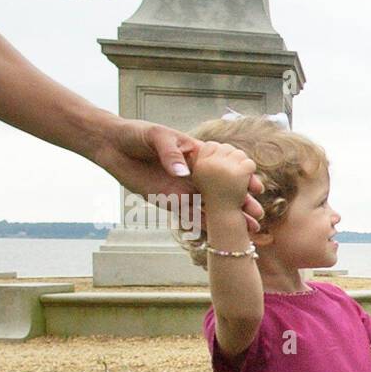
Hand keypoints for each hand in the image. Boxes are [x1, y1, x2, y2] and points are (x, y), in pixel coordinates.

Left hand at [99, 118, 264, 231]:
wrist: (113, 146)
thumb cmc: (137, 134)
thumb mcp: (157, 136)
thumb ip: (170, 153)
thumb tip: (183, 172)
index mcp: (198, 155)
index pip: (226, 168)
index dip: (243, 177)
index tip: (256, 187)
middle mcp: (196, 175)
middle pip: (224, 191)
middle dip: (242, 203)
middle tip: (258, 215)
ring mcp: (185, 190)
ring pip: (213, 207)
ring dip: (229, 218)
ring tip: (247, 230)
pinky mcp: (171, 202)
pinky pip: (192, 216)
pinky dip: (207, 226)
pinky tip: (221, 236)